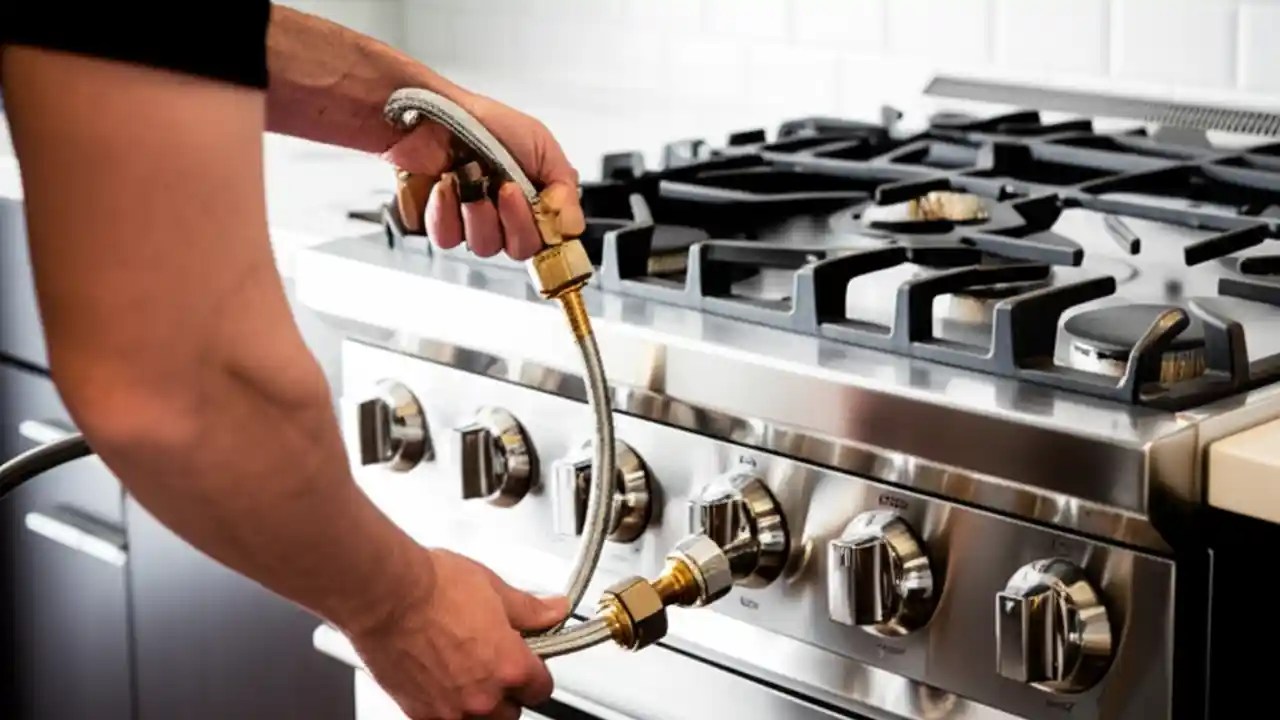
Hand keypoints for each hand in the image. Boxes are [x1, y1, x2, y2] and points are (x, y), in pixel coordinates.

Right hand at [347, 548, 568, 719]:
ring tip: (465, 675)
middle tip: (493, 666)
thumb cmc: (433, 588)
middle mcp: (484, 697)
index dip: (535, 673)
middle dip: (507, 693)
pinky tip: (439, 683)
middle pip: (511, 713)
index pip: (541, 689)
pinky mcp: (419, 714)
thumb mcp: (494, 589)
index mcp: (511, 667)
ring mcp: (450, 710)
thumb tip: (554, 611)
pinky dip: (446, 709)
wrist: (386, 595)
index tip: (528, 662)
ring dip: (478, 706)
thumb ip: (529, 610)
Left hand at [384, 92, 585, 260]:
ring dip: (479, 215)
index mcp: (534, 198)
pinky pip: (447, 239)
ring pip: (485, 247)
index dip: (546, 231)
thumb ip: (563, 184)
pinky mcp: (441, 222)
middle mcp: (505, 214)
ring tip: (471, 181)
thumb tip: (572, 224)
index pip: (550, 237)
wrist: (432, 112)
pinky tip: (446, 186)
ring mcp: (473, 220)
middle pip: (521, 248)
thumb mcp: (540, 143)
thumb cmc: (482, 121)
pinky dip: (446, 213)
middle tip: (506, 188)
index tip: (539, 212)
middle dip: (514, 221)